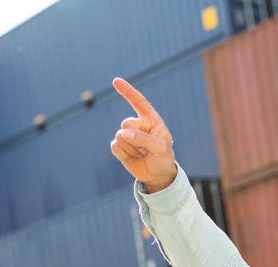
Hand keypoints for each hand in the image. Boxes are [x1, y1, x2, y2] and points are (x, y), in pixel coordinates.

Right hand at [110, 77, 176, 191]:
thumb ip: (144, 139)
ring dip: (132, 149)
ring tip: (143, 154)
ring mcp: (127, 135)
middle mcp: (137, 124)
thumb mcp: (160, 148)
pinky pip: (114, 147)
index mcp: (150, 119)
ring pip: (120, 137)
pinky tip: (134, 158)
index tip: (116, 81)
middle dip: (137, 139)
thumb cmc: (163, 157)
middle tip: (149, 149)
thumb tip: (123, 133)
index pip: (138, 102)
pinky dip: (124, 155)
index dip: (128, 91)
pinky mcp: (119, 146)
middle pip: (126, 124)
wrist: (157, 175)